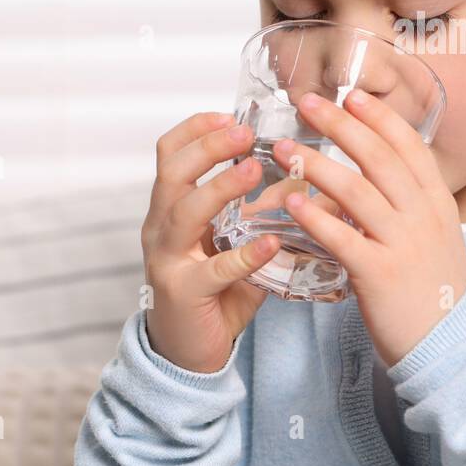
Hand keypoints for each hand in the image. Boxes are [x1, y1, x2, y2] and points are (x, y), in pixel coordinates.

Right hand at [141, 112, 283, 372]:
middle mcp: (161, 226)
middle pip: (172, 172)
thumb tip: (304, 177)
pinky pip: (213, 269)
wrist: (188, 351)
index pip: (169, 153)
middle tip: (244, 132)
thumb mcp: (237, 240)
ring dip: (220, 186)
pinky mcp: (183, 293)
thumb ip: (263, 211)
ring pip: (184, 211)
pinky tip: (271, 242)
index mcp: (171, 207)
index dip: (195, 129)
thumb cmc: (215, 289)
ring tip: (254, 169)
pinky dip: (244, 254)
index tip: (229, 115)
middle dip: (207, 147)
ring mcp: (167, 259)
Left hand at [271, 89, 465, 366]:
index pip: (409, 146)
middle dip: (341, 126)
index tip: (352, 94)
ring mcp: (403, 244)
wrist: (450, 342)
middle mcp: (423, 216)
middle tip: (309, 103)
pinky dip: (315, 217)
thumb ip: (413, 201)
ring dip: (317, 165)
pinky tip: (292, 202)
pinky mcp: (379, 275)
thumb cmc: (435, 287)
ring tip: (286, 148)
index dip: (379, 117)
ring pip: (357, 192)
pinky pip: (342, 238)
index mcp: (437, 202)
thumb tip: (381, 168)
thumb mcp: (437, 233)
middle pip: (379, 158)